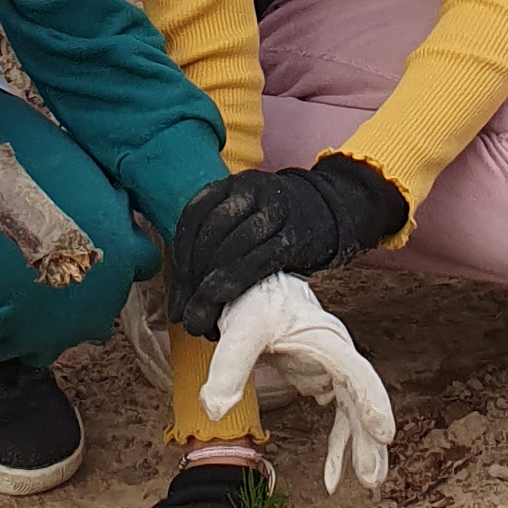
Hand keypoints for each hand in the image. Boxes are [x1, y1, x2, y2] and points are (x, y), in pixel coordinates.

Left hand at [167, 156, 408, 331]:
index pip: (193, 218)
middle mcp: (250, 190)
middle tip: (186, 316)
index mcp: (230, 185)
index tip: (176, 300)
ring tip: (201, 322)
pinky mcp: (294, 234)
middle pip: (209, 235)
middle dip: (192, 282)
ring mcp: (274, 209)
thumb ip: (214, 246)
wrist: (331, 209)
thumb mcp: (243, 218)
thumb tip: (178, 303)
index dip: (180, 262)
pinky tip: (223, 306)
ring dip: (210, 291)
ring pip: (231, 248)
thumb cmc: (277, 224)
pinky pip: (258, 260)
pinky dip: (235, 284)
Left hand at [200, 276, 393, 493]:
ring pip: (355, 411)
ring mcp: (332, 367)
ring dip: (360, 445)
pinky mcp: (321, 377)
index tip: (384, 434)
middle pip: (361, 399)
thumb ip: (227, 367)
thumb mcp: (240, 329)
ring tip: (366, 480)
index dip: (371, 403)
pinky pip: (338, 414)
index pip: (355, 373)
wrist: (258, 284)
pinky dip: (338, 443)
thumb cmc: (256, 301)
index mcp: (325, 340)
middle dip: (367, 438)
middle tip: (370, 478)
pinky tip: (333, 473)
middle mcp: (337, 354)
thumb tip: (214, 410)